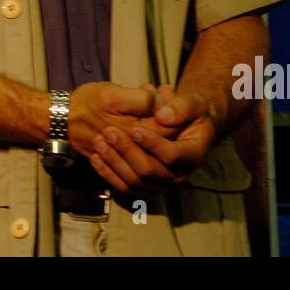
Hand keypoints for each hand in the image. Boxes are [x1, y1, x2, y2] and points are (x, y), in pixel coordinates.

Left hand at [86, 84, 216, 192]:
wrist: (188, 126)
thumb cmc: (191, 112)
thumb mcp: (194, 102)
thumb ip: (181, 106)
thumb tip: (162, 116)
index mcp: (193, 155)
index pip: (172, 156)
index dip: (152, 144)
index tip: (134, 129)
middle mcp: (179, 175)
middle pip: (149, 171)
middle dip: (127, 151)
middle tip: (109, 131)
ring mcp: (162, 183)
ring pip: (135, 181)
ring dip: (114, 162)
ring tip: (99, 142)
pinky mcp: (147, 186)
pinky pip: (126, 186)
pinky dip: (110, 174)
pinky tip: (96, 158)